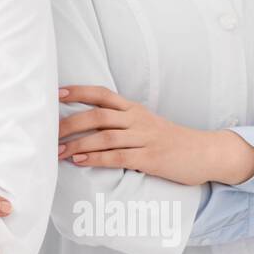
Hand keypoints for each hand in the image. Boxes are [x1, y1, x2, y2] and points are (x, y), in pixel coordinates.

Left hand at [57, 85, 253, 185]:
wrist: (205, 152)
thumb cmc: (170, 140)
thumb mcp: (145, 123)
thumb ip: (121, 121)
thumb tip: (87, 125)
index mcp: (134, 109)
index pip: (101, 94)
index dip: (78, 92)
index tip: (56, 93)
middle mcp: (137, 120)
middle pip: (97, 116)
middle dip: (69, 123)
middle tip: (48, 132)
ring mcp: (144, 139)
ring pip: (104, 137)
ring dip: (77, 144)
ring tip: (57, 151)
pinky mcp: (150, 158)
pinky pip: (117, 157)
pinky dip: (96, 159)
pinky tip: (79, 161)